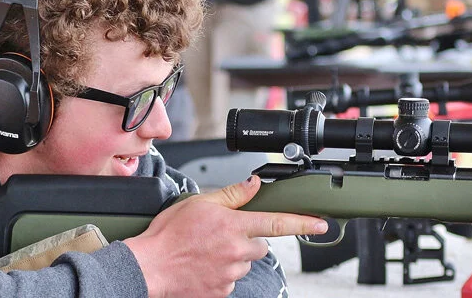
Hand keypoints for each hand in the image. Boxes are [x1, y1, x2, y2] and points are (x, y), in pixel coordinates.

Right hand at [124, 176, 327, 297]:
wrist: (149, 267)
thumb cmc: (169, 234)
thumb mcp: (200, 203)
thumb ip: (232, 195)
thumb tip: (254, 184)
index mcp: (235, 226)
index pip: (278, 222)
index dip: (304, 222)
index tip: (322, 224)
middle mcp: (237, 252)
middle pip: (260, 243)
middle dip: (248, 238)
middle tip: (222, 234)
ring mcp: (231, 274)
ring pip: (245, 262)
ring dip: (234, 255)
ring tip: (207, 250)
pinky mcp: (222, 291)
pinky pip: (232, 279)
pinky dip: (222, 272)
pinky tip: (204, 264)